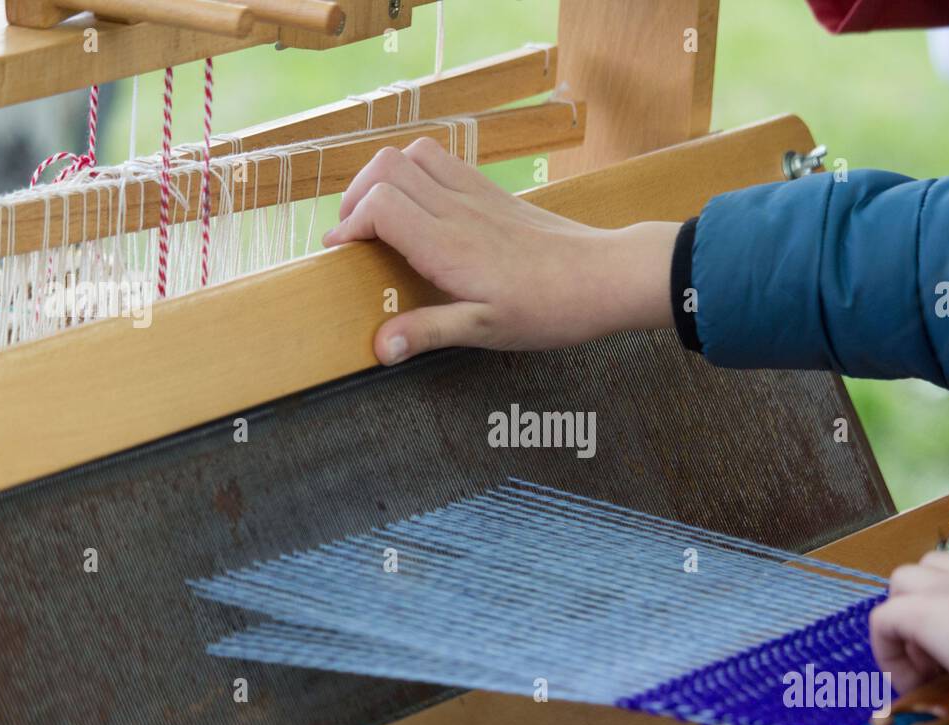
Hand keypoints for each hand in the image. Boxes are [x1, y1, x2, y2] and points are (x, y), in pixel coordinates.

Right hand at [325, 137, 677, 364]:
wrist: (606, 276)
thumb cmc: (551, 308)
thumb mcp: (488, 331)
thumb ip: (430, 332)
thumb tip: (381, 346)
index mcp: (448, 244)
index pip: (379, 205)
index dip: (349, 224)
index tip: (341, 254)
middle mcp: (457, 209)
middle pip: (385, 167)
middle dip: (355, 195)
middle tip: (354, 234)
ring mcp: (477, 195)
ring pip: (413, 154)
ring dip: (384, 177)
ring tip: (380, 215)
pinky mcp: (494, 192)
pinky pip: (443, 161)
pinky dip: (417, 172)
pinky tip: (422, 207)